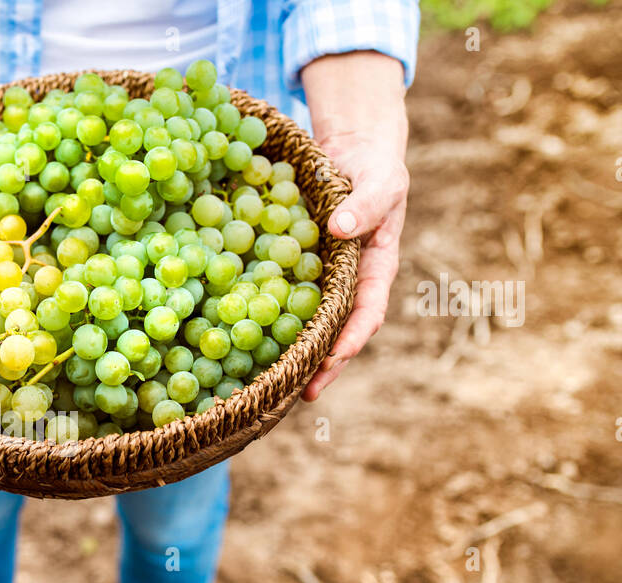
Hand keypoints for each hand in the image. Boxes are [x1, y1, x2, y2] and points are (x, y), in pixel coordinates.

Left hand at [299, 52, 410, 401]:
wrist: (352, 149)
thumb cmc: (375, 167)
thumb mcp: (382, 179)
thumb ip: (368, 204)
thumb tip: (343, 229)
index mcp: (375, 270)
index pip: (367, 314)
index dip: (351, 339)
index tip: (333, 360)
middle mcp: (347, 283)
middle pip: (335, 332)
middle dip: (321, 364)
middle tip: (300, 393)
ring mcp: (320, 279)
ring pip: (306, 322)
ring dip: (291, 352)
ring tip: (269, 382)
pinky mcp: (293, 267)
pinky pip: (280, 295)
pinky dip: (264, 315)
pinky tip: (238, 333)